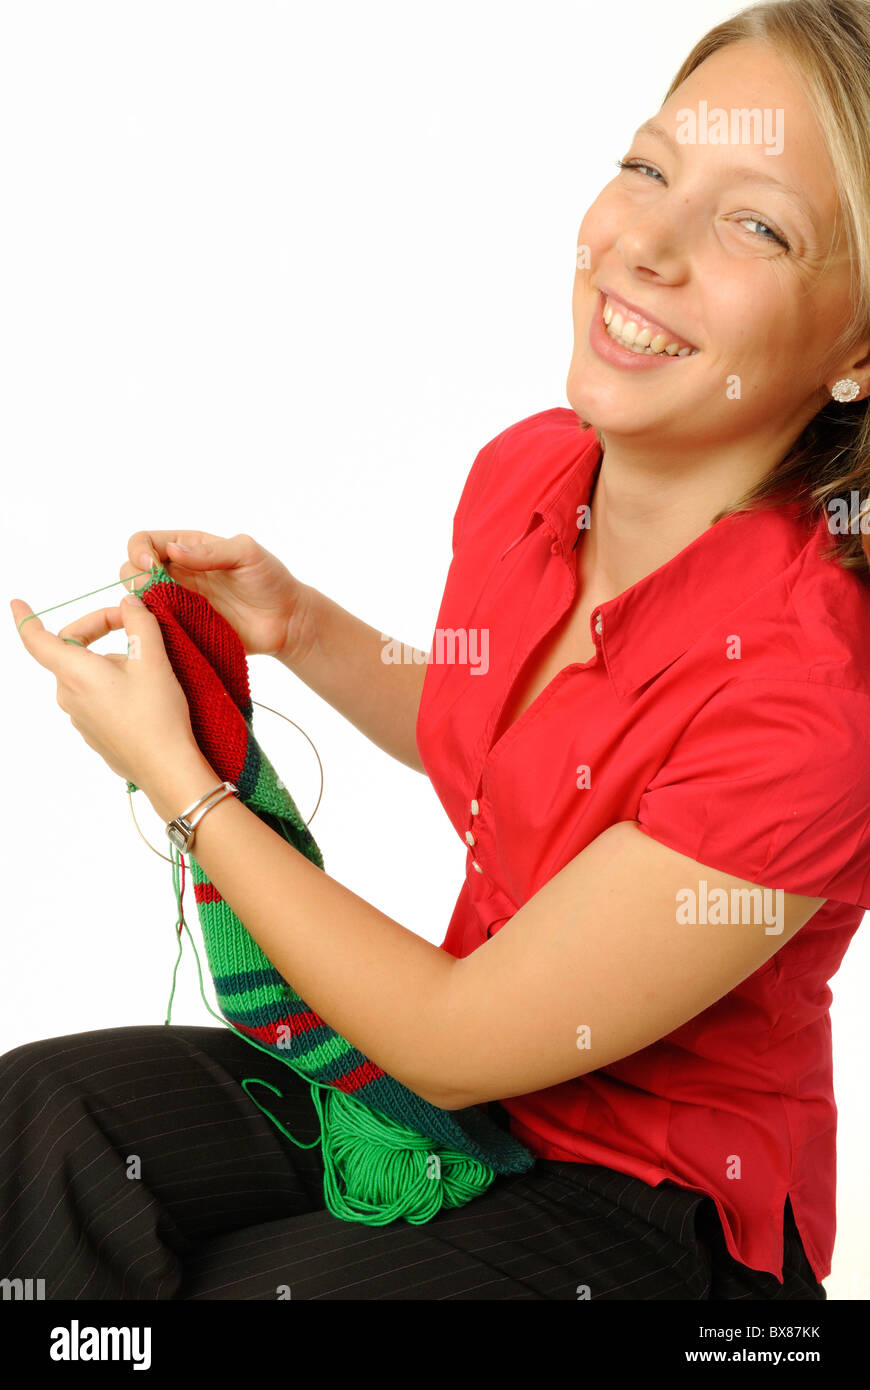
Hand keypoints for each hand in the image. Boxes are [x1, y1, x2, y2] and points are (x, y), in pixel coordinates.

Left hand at [10, 590, 202, 793]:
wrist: (165, 768)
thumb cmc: (156, 715)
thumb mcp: (153, 660)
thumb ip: (139, 623)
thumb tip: (129, 604)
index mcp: (75, 672)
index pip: (37, 639)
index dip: (26, 618)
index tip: (17, 603)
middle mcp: (68, 694)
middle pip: (71, 650)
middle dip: (99, 631)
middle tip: (134, 625)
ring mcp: (79, 717)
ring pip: (87, 674)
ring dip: (112, 660)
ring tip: (148, 668)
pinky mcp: (93, 732)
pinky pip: (96, 697)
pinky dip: (114, 685)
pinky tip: (145, 694)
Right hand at [124, 530, 313, 661]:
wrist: (286, 621)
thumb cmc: (271, 580)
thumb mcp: (247, 554)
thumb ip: (212, 551)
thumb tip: (172, 551)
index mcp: (188, 548)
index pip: (144, 541)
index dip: (139, 551)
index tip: (153, 566)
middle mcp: (177, 573)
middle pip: (131, 570)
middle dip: (134, 578)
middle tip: (158, 592)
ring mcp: (177, 602)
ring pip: (138, 600)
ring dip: (139, 605)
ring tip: (159, 613)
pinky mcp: (183, 628)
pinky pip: (154, 628)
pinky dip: (150, 629)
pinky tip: (159, 631)